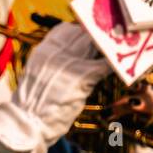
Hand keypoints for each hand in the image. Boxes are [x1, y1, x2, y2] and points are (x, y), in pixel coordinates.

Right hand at [5, 23, 111, 147]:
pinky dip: (116, 65)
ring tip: (121, 49)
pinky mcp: (83, 76)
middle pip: (83, 34)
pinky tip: (126, 67)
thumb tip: (63, 63)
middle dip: (97, 37)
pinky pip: (106, 64)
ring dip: (109, 47)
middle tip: (111, 40)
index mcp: (43, 51)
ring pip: (96, 44)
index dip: (80, 32)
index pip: (65, 30)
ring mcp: (70, 62)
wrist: (27, 123)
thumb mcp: (35, 77)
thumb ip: (49, 65)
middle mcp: (56, 52)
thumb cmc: (30, 106)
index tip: (90, 35)